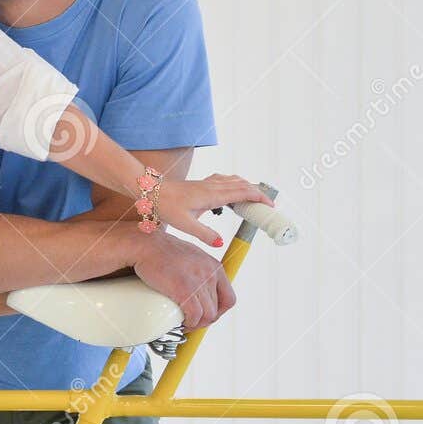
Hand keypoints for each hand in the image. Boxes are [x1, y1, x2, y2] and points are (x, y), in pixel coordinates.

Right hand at [130, 232, 235, 329]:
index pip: (229, 299)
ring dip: (196, 324)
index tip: (206, 315)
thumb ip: (200, 270)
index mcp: (214, 267)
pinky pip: (195, 316)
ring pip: (207, 315)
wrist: (145, 245)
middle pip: (216, 309)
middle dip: (204, 320)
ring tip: (184, 323)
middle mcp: (210, 273)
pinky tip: (181, 323)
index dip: (218, 312)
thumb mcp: (190, 256)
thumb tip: (201, 288)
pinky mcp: (185, 290)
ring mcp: (199, 282)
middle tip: (190, 321)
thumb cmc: (162, 251)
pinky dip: (189, 323)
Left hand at [157, 174, 272, 247]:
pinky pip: (226, 180)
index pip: (243, 192)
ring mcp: (208, 183)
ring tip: (255, 200)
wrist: (151, 191)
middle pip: (243, 185)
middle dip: (258, 193)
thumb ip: (204, 234)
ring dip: (248, 188)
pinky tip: (234, 192)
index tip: (270, 205)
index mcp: (212, 195)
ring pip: (235, 181)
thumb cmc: (166, 206)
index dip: (259, 197)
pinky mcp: (203, 183)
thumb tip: (220, 243)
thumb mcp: (185, 224)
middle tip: (268, 205)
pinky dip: (236, 185)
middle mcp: (213, 186)